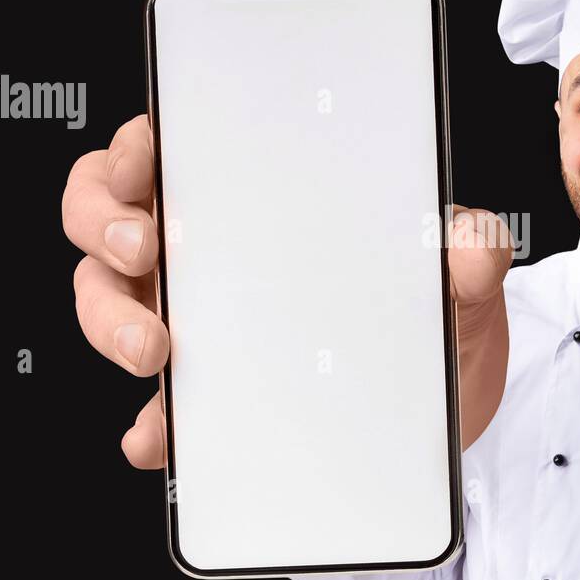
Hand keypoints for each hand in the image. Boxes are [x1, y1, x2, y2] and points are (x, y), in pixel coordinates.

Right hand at [62, 115, 513, 468]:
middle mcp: (210, 253)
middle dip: (104, 227)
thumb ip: (475, 248)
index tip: (149, 157)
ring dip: (111, 321)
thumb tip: (467, 243)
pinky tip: (162, 434)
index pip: (169, 148)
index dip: (136, 144)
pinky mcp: (208, 397)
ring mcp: (200, 323)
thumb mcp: (465, 278)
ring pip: (107, 303)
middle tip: (145, 251)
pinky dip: (150, 422)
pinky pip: (155, 406)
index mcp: (257, 199)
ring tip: (156, 348)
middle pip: (106, 217)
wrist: (452, 404)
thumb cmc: (439, 316)